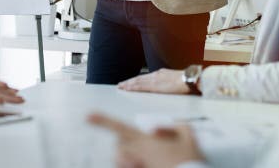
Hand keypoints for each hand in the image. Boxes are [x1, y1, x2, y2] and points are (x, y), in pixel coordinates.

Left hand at [88, 113, 205, 167]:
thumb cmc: (190, 159)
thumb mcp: (188, 135)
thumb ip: (173, 127)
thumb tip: (154, 129)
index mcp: (147, 140)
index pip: (120, 128)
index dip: (102, 121)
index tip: (88, 116)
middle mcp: (139, 152)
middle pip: (119, 146)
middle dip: (123, 146)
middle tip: (138, 150)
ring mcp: (138, 164)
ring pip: (121, 159)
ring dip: (127, 158)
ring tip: (141, 160)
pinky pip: (128, 167)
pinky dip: (132, 164)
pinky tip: (141, 163)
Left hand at [118, 69, 187, 94]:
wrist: (191, 79)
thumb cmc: (187, 81)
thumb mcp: (175, 80)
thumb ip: (169, 82)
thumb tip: (166, 86)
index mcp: (161, 74)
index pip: (146, 77)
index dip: (137, 80)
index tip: (130, 82)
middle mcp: (156, 75)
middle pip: (140, 78)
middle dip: (130, 82)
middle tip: (121, 85)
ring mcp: (155, 79)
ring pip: (138, 81)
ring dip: (129, 84)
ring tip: (121, 87)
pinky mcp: (155, 85)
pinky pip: (141, 86)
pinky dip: (133, 87)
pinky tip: (127, 88)